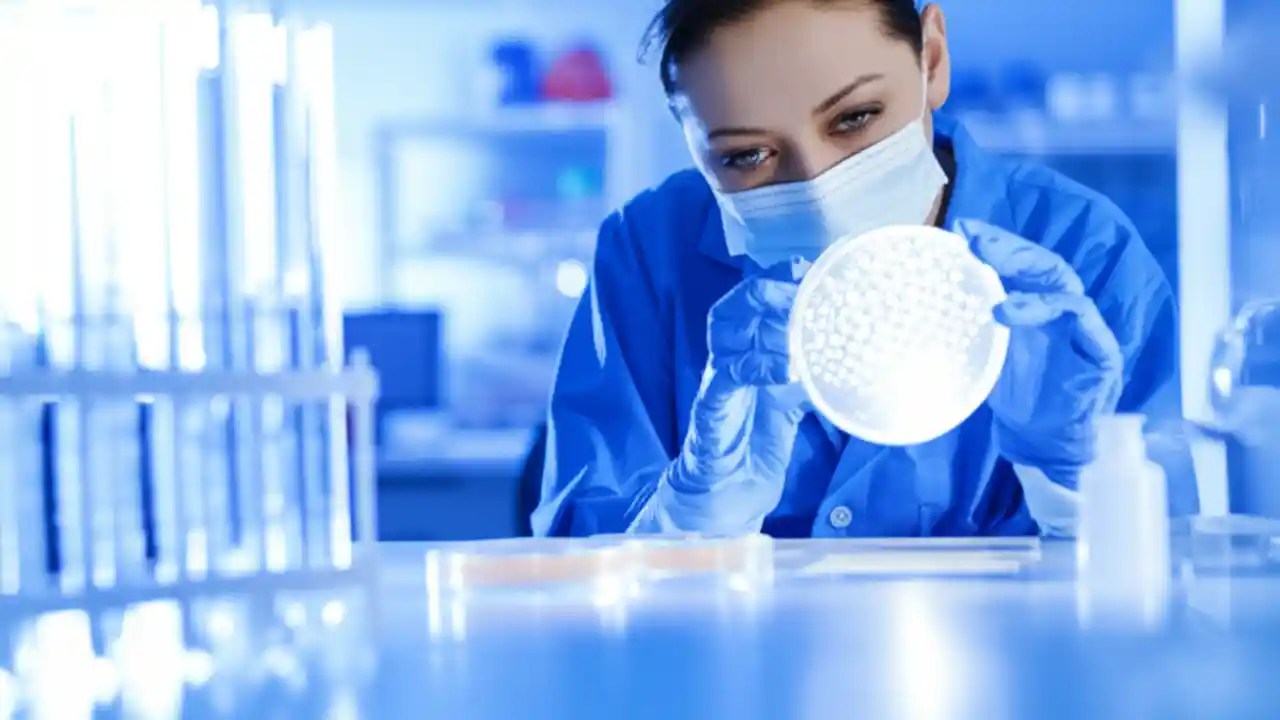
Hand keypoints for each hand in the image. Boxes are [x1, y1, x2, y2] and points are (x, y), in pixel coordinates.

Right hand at [659, 271, 807, 531]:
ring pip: (725, 330)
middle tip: (804, 291)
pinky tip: (787, 369)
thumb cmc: (756, 443)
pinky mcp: (711, 406)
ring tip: (797, 325)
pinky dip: (759, 367)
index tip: (813, 271)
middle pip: (736, 304)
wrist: (727, 492)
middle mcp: (727, 357)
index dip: (779, 279)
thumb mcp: (793, 401)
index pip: (754, 300)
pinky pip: (729, 376)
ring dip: (762, 322)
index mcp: (745, 350)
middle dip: (768, 289)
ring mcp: (716, 379)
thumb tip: (852, 362)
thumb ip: (813, 378)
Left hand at [957, 219, 1123, 482]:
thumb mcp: (981, 356)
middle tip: (974, 237)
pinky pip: (1079, 315)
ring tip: (988, 266)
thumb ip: (964, 328)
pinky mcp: (1099, 348)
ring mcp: (1081, 326)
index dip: (993, 243)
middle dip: (1008, 246)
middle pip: (1040, 264)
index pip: (1018, 264)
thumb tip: (914, 309)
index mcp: (1033, 306)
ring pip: (1060, 282)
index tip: (959, 230)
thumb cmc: (1015, 397)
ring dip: (1024, 270)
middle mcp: (1058, 309)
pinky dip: (1044, 308)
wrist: (1043, 443)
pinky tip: (1008, 312)